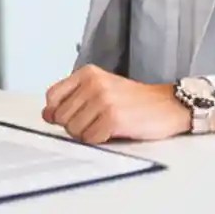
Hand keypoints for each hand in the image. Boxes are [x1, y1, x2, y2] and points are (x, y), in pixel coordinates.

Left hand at [41, 65, 190, 143]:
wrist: (167, 105)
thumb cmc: (134, 100)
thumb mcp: (101, 90)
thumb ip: (73, 99)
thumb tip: (47, 114)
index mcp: (88, 73)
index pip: (52, 96)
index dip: (57, 112)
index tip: (72, 116)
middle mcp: (93, 83)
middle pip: (61, 116)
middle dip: (74, 125)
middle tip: (95, 121)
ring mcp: (103, 100)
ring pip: (73, 130)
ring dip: (87, 134)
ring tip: (105, 125)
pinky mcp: (113, 118)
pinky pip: (90, 139)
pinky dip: (99, 140)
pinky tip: (113, 131)